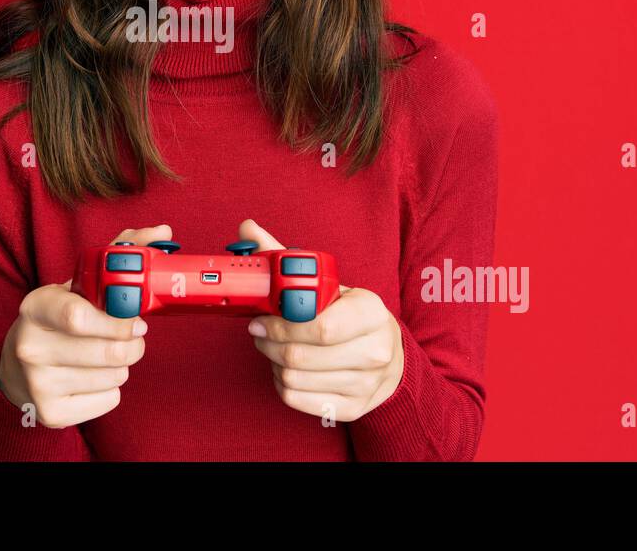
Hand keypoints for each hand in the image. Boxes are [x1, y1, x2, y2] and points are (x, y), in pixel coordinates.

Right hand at [0, 224, 172, 427]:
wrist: (18, 369)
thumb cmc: (59, 319)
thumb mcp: (76, 285)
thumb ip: (118, 254)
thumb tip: (162, 231)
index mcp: (35, 306)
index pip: (78, 316)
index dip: (118, 321)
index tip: (138, 319)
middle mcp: (30, 345)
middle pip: (106, 353)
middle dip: (132, 344)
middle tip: (134, 337)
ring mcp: (37, 383)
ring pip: (113, 377)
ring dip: (122, 365)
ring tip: (106, 355)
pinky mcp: (50, 414)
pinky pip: (108, 401)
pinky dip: (110, 389)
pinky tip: (91, 378)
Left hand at [240, 219, 405, 421]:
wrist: (389, 356)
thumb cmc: (350, 316)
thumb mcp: (330, 285)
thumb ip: (288, 259)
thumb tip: (247, 228)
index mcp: (371, 312)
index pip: (320, 326)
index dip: (281, 324)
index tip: (261, 318)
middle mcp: (375, 351)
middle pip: (301, 355)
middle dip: (268, 342)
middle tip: (259, 331)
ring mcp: (365, 384)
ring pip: (294, 378)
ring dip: (273, 362)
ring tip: (274, 347)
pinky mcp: (351, 409)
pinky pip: (297, 399)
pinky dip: (282, 383)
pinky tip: (287, 368)